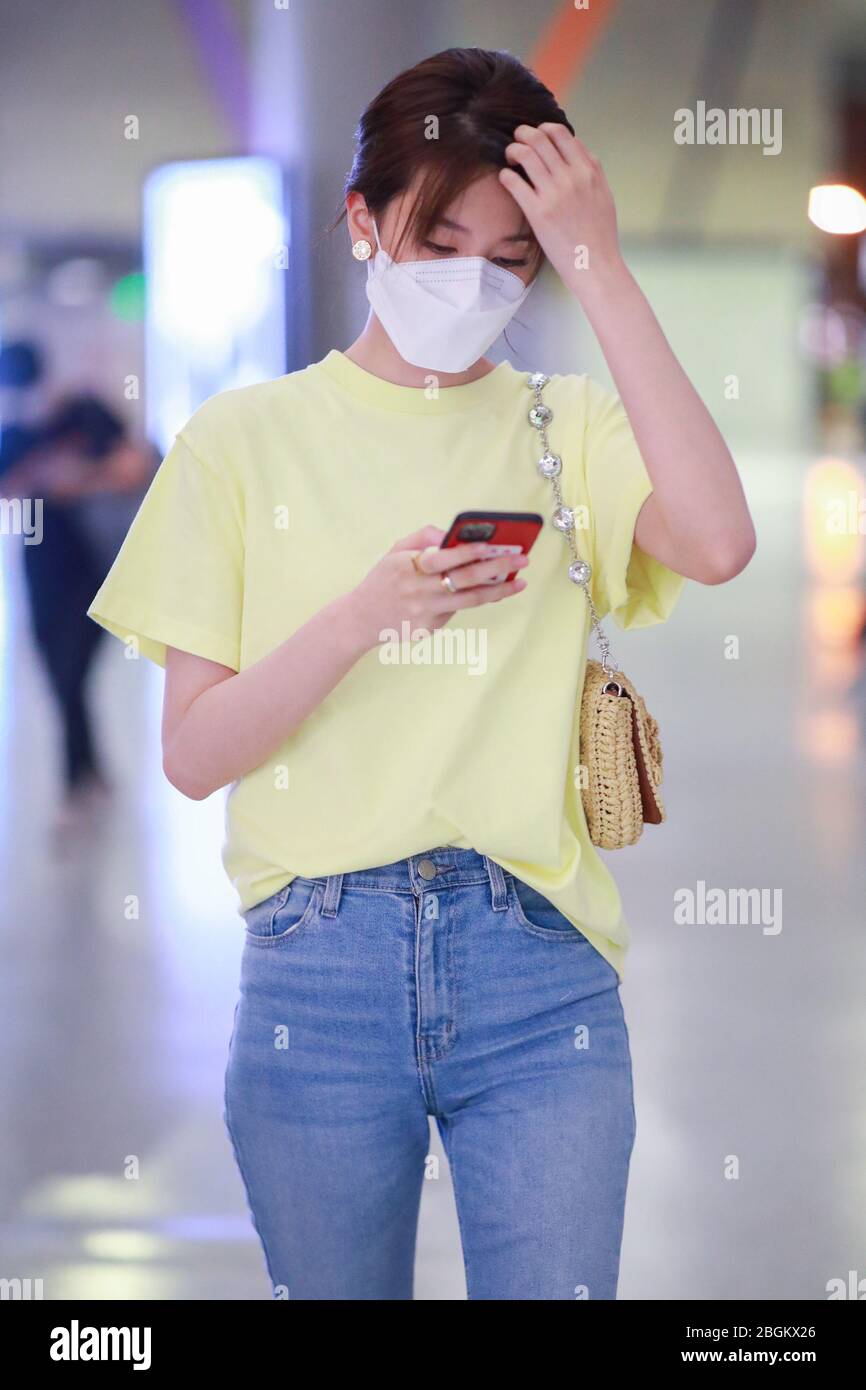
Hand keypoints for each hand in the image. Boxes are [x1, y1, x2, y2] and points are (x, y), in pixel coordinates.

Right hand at [345, 524, 528, 650]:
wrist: (360, 619)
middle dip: (498, 568)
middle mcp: (419, 591)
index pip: (446, 557)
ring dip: (499, 591)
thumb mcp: (395, 550)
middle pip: (466, 579)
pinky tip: (490, 591)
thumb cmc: (384, 579)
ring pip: (470, 600)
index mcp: (409, 566)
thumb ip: (424, 537)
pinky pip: (456, 611)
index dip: (472, 550)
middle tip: (523, 560)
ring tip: (520, 582)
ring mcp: (425, 613)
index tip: (496, 545)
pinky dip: (473, 599)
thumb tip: (454, 535)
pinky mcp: (429, 629)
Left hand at [499, 123, 623, 299]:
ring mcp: (553, 194)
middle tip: (517, 140)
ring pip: (525, 155)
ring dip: (513, 150)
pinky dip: (506, 175)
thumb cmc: (600, 234)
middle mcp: (571, 177)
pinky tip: (505, 178)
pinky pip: (514, 182)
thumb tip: (579, 149)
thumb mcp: (604, 194)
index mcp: (588, 170)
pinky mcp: (538, 213)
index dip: (544, 129)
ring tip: (510, 157)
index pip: (561, 134)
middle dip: (523, 134)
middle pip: (540, 139)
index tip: (537, 134)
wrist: (595, 264)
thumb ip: (593, 169)